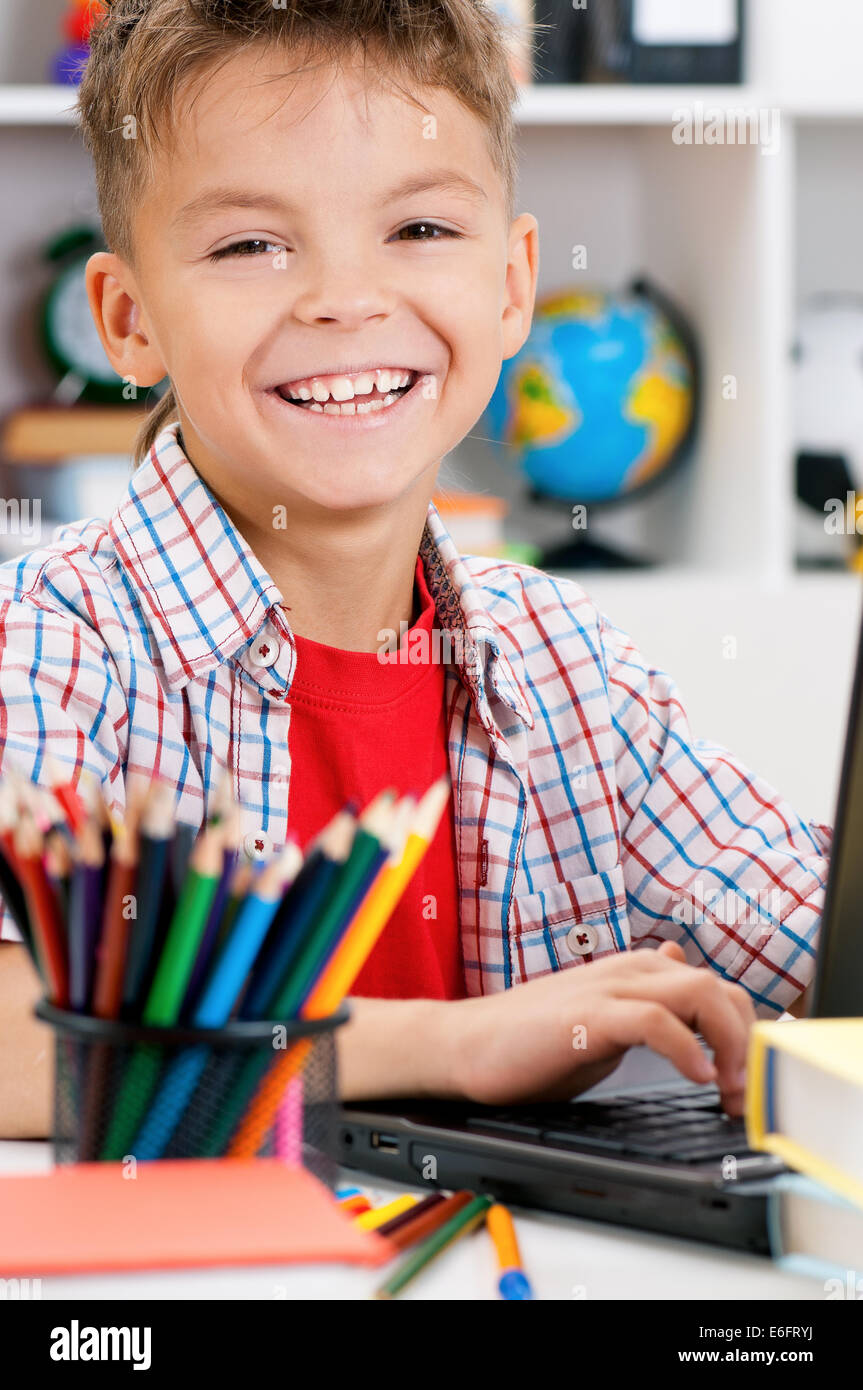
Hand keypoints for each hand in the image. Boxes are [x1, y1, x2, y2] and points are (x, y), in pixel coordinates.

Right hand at [447, 942, 753, 1114]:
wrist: (464, 1045)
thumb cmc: (528, 1040)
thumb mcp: (601, 1017)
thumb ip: (643, 1000)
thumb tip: (678, 968)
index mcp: (634, 974)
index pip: (716, 988)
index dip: (743, 1033)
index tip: (743, 1082)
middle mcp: (628, 972)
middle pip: (719, 987)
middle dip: (747, 1042)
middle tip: (742, 1094)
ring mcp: (607, 989)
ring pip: (698, 993)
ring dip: (729, 1045)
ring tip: (726, 1089)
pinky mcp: (587, 1016)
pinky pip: (654, 1020)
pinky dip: (686, 1048)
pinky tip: (696, 1078)